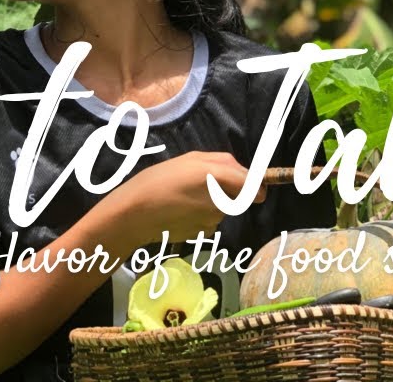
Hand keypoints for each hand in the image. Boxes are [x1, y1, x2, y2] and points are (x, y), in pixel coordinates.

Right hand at [98, 151, 265, 248]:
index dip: (257, 187)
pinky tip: (181, 212)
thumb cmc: (160, 180)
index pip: (254, 186)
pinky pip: (209, 222)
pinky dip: (200, 217)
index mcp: (218, 174)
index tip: (254, 188)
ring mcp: (213, 219)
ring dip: (211, 204)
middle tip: (201, 185)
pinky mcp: (204, 234)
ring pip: (222, 210)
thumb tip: (247, 176)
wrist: (135, 213)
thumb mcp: (191, 159)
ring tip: (184, 197)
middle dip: (228, 193)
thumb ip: (223, 164)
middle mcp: (221, 199)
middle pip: (238, 198)